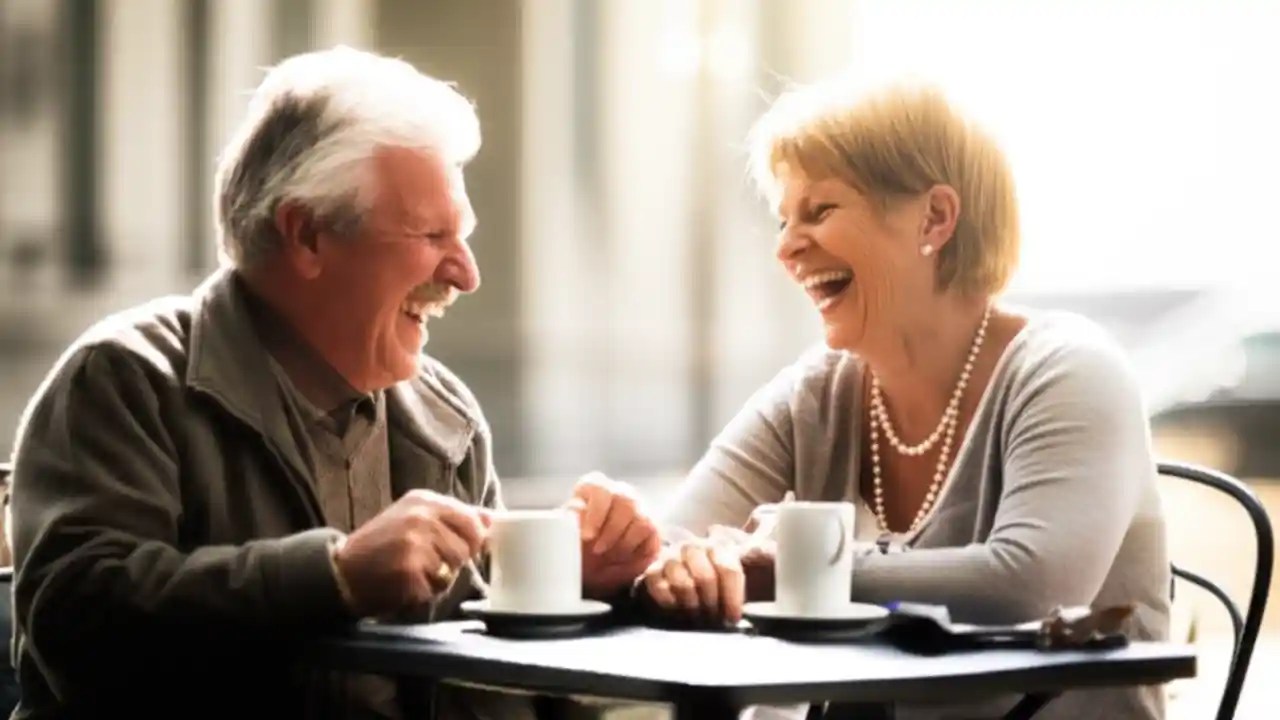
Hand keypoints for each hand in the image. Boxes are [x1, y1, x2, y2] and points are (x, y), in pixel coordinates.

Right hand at [333, 489, 491, 616]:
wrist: (342, 569)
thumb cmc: (381, 544)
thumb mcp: (414, 517)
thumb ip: (452, 516)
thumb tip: (491, 519)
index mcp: (424, 500)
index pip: (472, 520)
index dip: (472, 539)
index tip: (462, 546)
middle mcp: (421, 518)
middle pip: (467, 547)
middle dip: (455, 560)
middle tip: (428, 561)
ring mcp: (415, 545)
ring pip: (454, 569)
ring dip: (440, 577)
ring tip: (414, 570)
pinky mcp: (410, 572)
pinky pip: (437, 588)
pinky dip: (425, 592)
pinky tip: (405, 583)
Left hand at [566, 472, 660, 597]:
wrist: (591, 568)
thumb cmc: (577, 547)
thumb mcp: (566, 535)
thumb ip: (571, 520)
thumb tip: (575, 512)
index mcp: (594, 488)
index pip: (599, 487)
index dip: (595, 513)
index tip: (587, 537)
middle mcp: (619, 493)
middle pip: (625, 501)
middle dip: (611, 531)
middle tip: (597, 551)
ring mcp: (639, 509)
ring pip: (641, 519)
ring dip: (623, 544)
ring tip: (609, 557)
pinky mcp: (651, 528)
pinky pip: (651, 534)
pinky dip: (637, 550)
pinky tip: (623, 558)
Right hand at [641, 538, 744, 623]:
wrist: (681, 575)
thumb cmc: (711, 580)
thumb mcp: (730, 573)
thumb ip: (745, 566)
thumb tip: (756, 567)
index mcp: (716, 546)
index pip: (728, 570)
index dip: (733, 599)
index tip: (733, 618)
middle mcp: (691, 548)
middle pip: (705, 578)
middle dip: (711, 603)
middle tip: (713, 617)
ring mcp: (669, 558)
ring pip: (682, 584)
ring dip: (692, 605)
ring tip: (696, 615)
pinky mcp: (651, 571)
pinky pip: (660, 589)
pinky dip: (670, 603)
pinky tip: (677, 609)